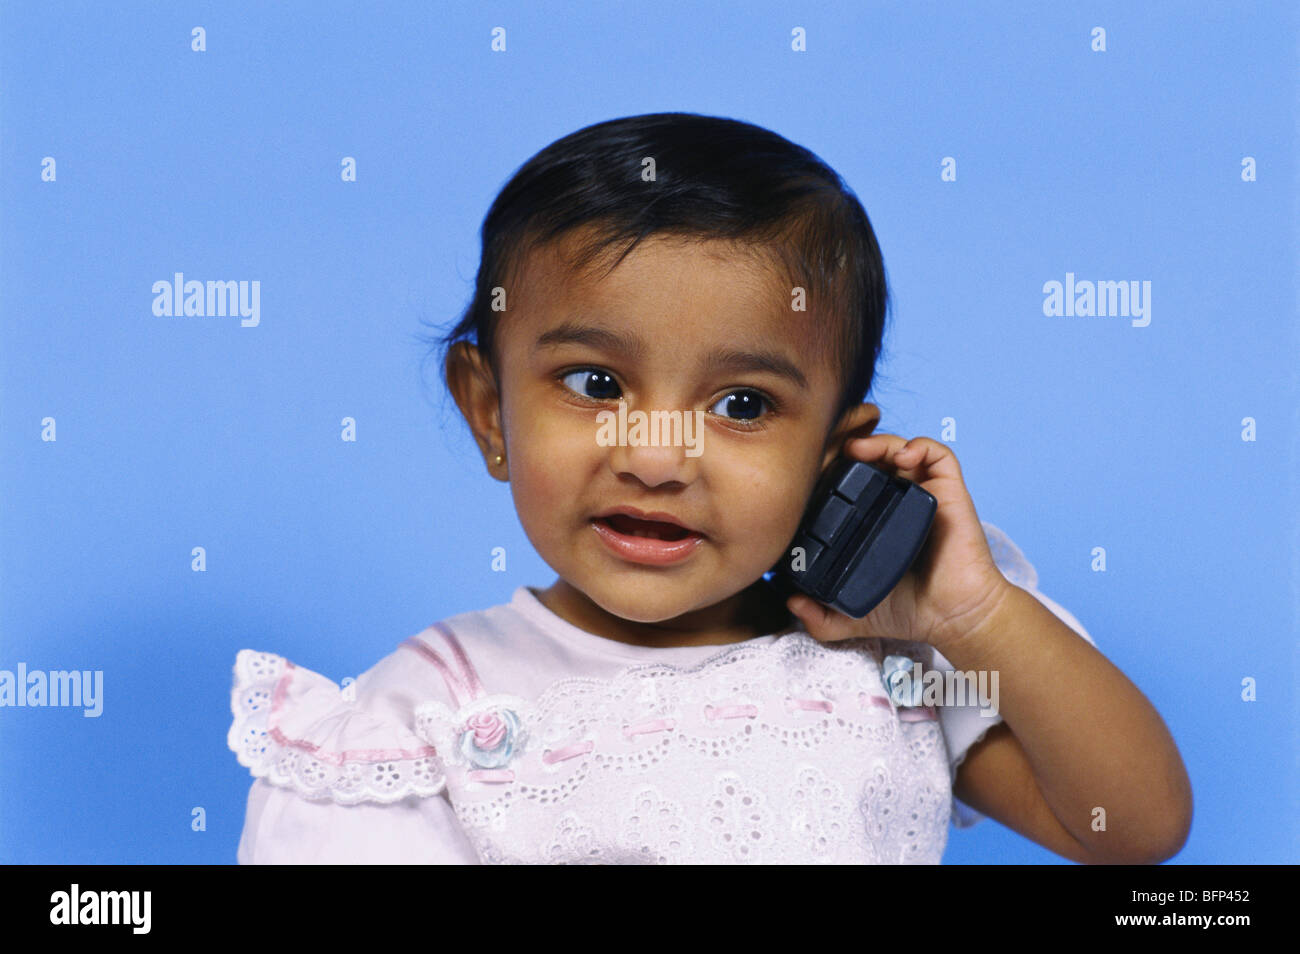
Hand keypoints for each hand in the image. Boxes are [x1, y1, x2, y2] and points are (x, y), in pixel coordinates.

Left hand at [784, 435, 1013, 653]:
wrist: (953, 617)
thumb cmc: (910, 611)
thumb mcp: (852, 616)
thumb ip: (820, 618)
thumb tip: (791, 602)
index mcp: (874, 521)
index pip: (850, 483)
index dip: (832, 471)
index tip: (812, 475)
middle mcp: (898, 502)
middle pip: (872, 459)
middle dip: (850, 449)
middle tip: (831, 455)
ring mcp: (924, 494)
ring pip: (900, 449)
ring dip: (878, 441)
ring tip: (858, 450)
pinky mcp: (949, 491)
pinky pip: (937, 454)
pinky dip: (919, 446)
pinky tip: (902, 457)